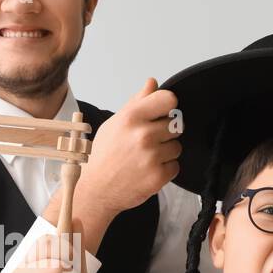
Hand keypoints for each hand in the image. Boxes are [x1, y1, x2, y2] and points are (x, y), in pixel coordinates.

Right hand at [77, 79, 180, 214]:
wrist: (96, 190)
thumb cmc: (104, 156)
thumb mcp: (115, 123)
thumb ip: (137, 102)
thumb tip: (153, 83)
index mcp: (131, 117)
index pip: (169, 99)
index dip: (167, 107)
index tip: (161, 114)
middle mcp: (143, 135)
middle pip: (176, 124)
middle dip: (165, 133)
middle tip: (147, 142)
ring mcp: (151, 157)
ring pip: (177, 146)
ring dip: (166, 152)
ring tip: (145, 158)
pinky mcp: (158, 176)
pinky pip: (175, 166)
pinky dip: (164, 169)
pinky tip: (147, 170)